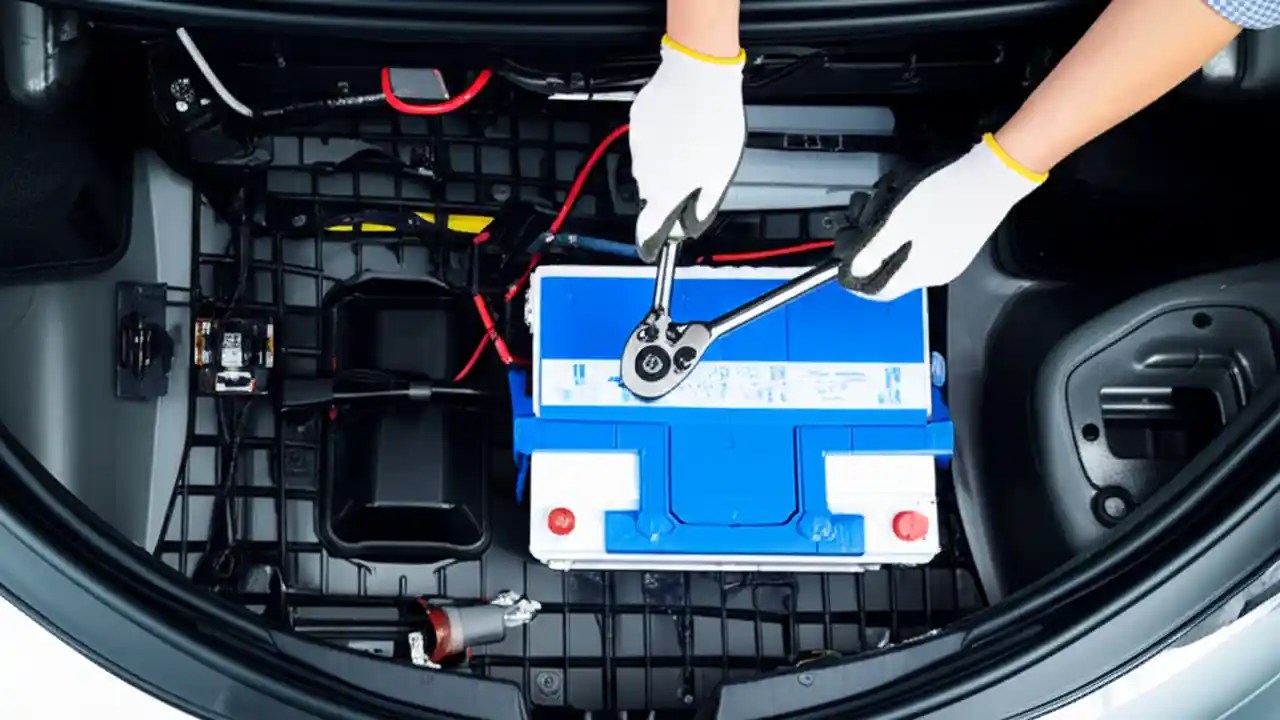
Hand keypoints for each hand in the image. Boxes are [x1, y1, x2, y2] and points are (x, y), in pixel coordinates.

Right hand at [629, 36, 745, 262]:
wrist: (699, 75)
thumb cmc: (714, 122)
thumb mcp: (721, 172)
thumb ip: (706, 203)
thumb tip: (695, 222)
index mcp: (666, 190)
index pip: (648, 229)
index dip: (650, 241)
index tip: (650, 247)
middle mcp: (645, 172)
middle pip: (652, 192)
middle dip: (669, 187)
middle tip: (693, 169)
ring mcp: (638, 145)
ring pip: (649, 164)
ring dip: (666, 160)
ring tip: (691, 140)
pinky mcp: (636, 121)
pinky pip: (647, 138)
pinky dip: (661, 136)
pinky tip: (681, 123)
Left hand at [836, 134, 1045, 300]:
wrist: (993, 177)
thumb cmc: (947, 196)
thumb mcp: (899, 221)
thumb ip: (874, 249)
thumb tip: (855, 269)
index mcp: (921, 273)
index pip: (882, 292)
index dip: (860, 282)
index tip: (847, 267)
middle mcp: (939, 273)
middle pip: (897, 276)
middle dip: (876, 258)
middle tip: (863, 237)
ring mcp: (954, 260)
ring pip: (912, 261)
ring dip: (894, 246)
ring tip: (885, 223)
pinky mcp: (962, 245)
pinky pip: (929, 250)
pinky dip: (913, 240)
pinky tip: (911, 219)